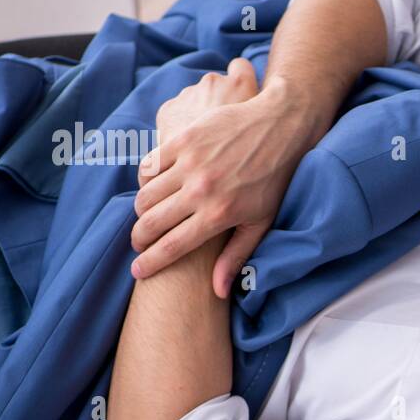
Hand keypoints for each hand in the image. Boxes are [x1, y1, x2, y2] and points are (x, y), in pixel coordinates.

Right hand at [132, 59, 324, 297]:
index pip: (172, 247)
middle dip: (139, 239)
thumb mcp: (261, 221)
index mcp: (219, 214)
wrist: (281, 128)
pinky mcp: (184, 139)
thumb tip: (217, 292)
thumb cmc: (275, 180)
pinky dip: (145, 179)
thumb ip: (236, 256)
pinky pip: (150, 165)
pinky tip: (151, 187)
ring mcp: (190, 162)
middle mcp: (201, 190)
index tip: (137, 271)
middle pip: (151, 223)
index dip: (151, 263)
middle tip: (138, 243)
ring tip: (146, 217)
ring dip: (141, 211)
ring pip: (146, 195)